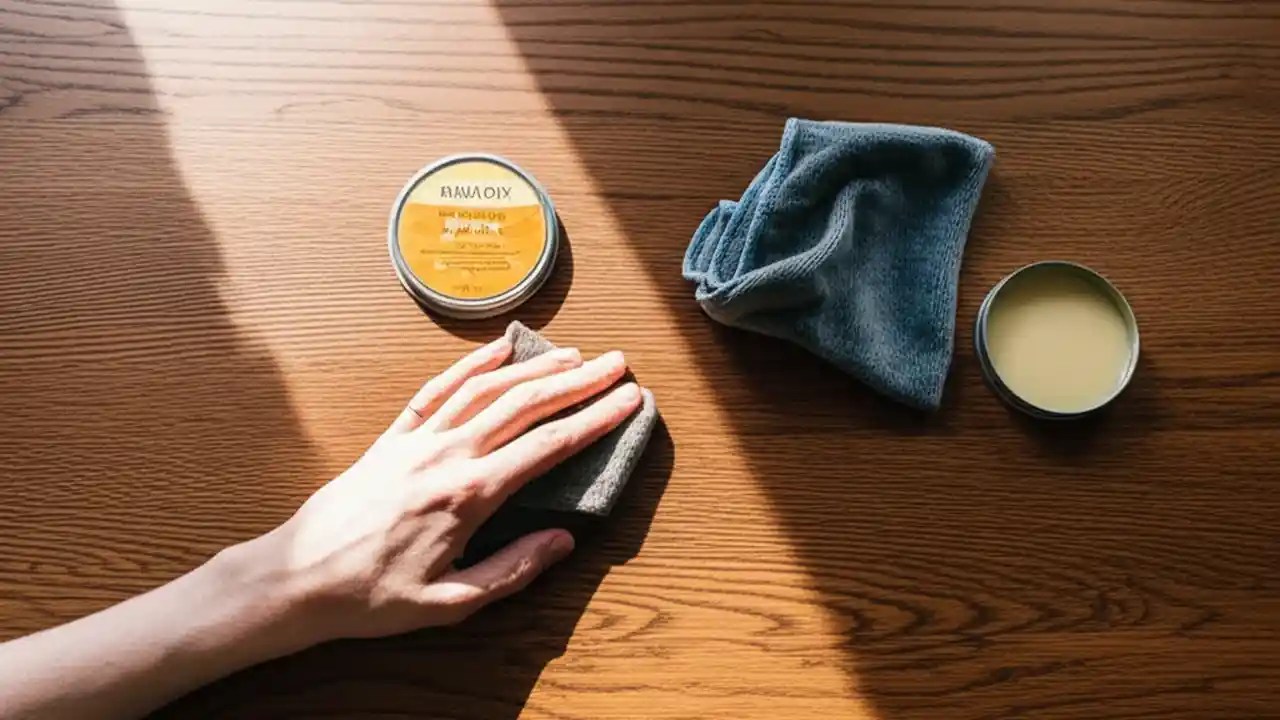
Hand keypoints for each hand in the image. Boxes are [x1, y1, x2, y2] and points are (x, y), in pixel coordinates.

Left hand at [245, 336, 641, 642]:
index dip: (594, 420)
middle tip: (617, 364)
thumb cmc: (371, 597)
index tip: (628, 400)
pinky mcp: (392, 439)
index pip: (547, 446)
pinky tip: (496, 351)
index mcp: (469, 496)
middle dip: (577, 382)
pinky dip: (469, 365)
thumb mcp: (449, 602)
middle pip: (524, 405)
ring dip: (533, 368)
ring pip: (485, 389)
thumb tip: (563, 541)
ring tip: (573, 354)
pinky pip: (435, 390)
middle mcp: (447, 456)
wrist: (296, 578)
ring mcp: (417, 441)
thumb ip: (512, 570)